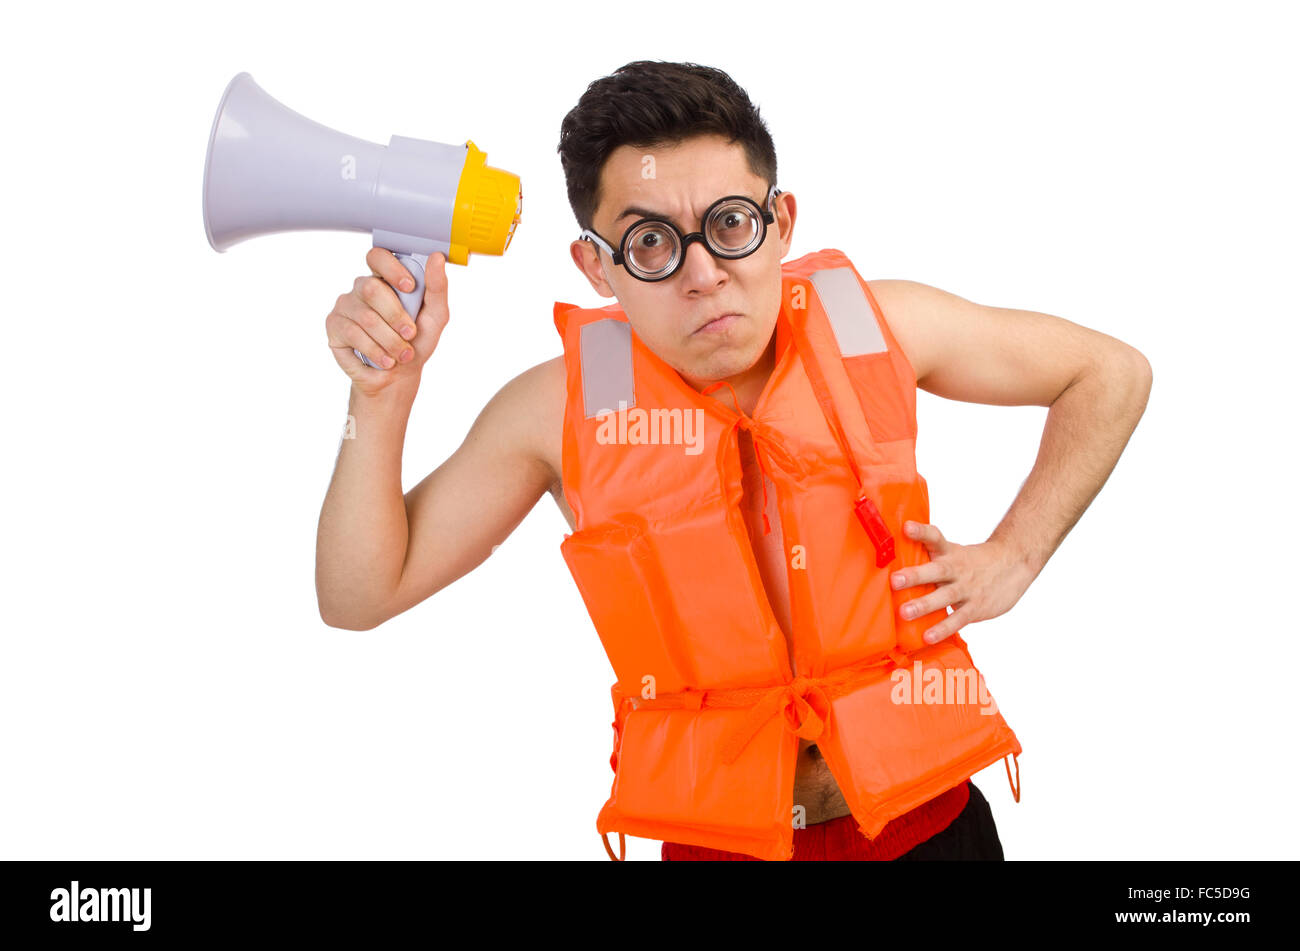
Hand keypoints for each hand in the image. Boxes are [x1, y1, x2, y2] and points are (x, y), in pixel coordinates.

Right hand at [325, 248, 450, 394]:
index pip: (378, 257)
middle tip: (410, 334)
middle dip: (396, 316)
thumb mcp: (435, 316)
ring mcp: (345, 306)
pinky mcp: (334, 326)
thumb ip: (437, 287)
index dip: (391, 268)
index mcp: (386, 279)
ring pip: (365, 317)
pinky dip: (375, 350)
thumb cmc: (416, 342)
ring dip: (390, 340)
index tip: (409, 287)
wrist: (399, 376)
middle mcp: (362, 288)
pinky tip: (385, 360)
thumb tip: (437, 258)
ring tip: (402, 354)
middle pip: (371, 288)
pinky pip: (352, 333)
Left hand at [890, 521, 1031, 644]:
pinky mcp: (976, 607)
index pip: (934, 537)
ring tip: (905, 612)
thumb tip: (891, 562)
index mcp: (949, 552)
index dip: (920, 531)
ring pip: (945, 596)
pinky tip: (927, 637)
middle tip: (894, 581)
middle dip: (915, 576)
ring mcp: (967, 588)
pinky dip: (943, 628)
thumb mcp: (953, 552)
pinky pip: (957, 619)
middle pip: (936, 570)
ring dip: (924, 605)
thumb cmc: (974, 561)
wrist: (1015, 563)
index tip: (906, 527)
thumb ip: (928, 556)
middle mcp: (957, 568)